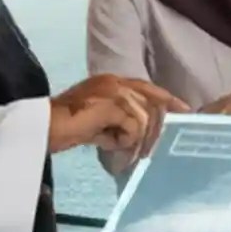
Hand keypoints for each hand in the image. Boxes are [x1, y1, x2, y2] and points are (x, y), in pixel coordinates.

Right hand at [54, 74, 189, 158]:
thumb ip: (120, 123)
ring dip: (134, 139)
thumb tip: (139, 136)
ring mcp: (114, 90)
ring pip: (144, 118)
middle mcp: (115, 81)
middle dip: (156, 128)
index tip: (185, 111)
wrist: (45, 128)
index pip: (149, 88)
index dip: (168, 100)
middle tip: (148, 150)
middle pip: (152, 102)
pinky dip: (123, 141)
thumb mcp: (99, 123)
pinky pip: (133, 127)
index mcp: (112, 81)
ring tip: (118, 149)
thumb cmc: (67, 129)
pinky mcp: (112, 104)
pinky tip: (107, 144)